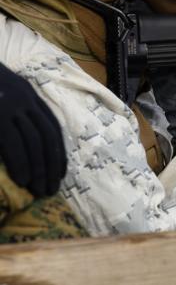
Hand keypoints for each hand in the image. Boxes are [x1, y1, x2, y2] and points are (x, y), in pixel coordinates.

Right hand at [0, 63, 66, 196]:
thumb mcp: (1, 96)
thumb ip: (13, 116)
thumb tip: (26, 146)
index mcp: (28, 94)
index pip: (52, 127)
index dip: (58, 151)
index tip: (60, 173)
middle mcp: (24, 99)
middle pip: (48, 136)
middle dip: (52, 165)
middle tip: (52, 189)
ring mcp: (10, 106)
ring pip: (35, 142)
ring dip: (40, 169)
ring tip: (40, 190)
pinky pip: (14, 144)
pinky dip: (21, 163)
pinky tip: (23, 180)